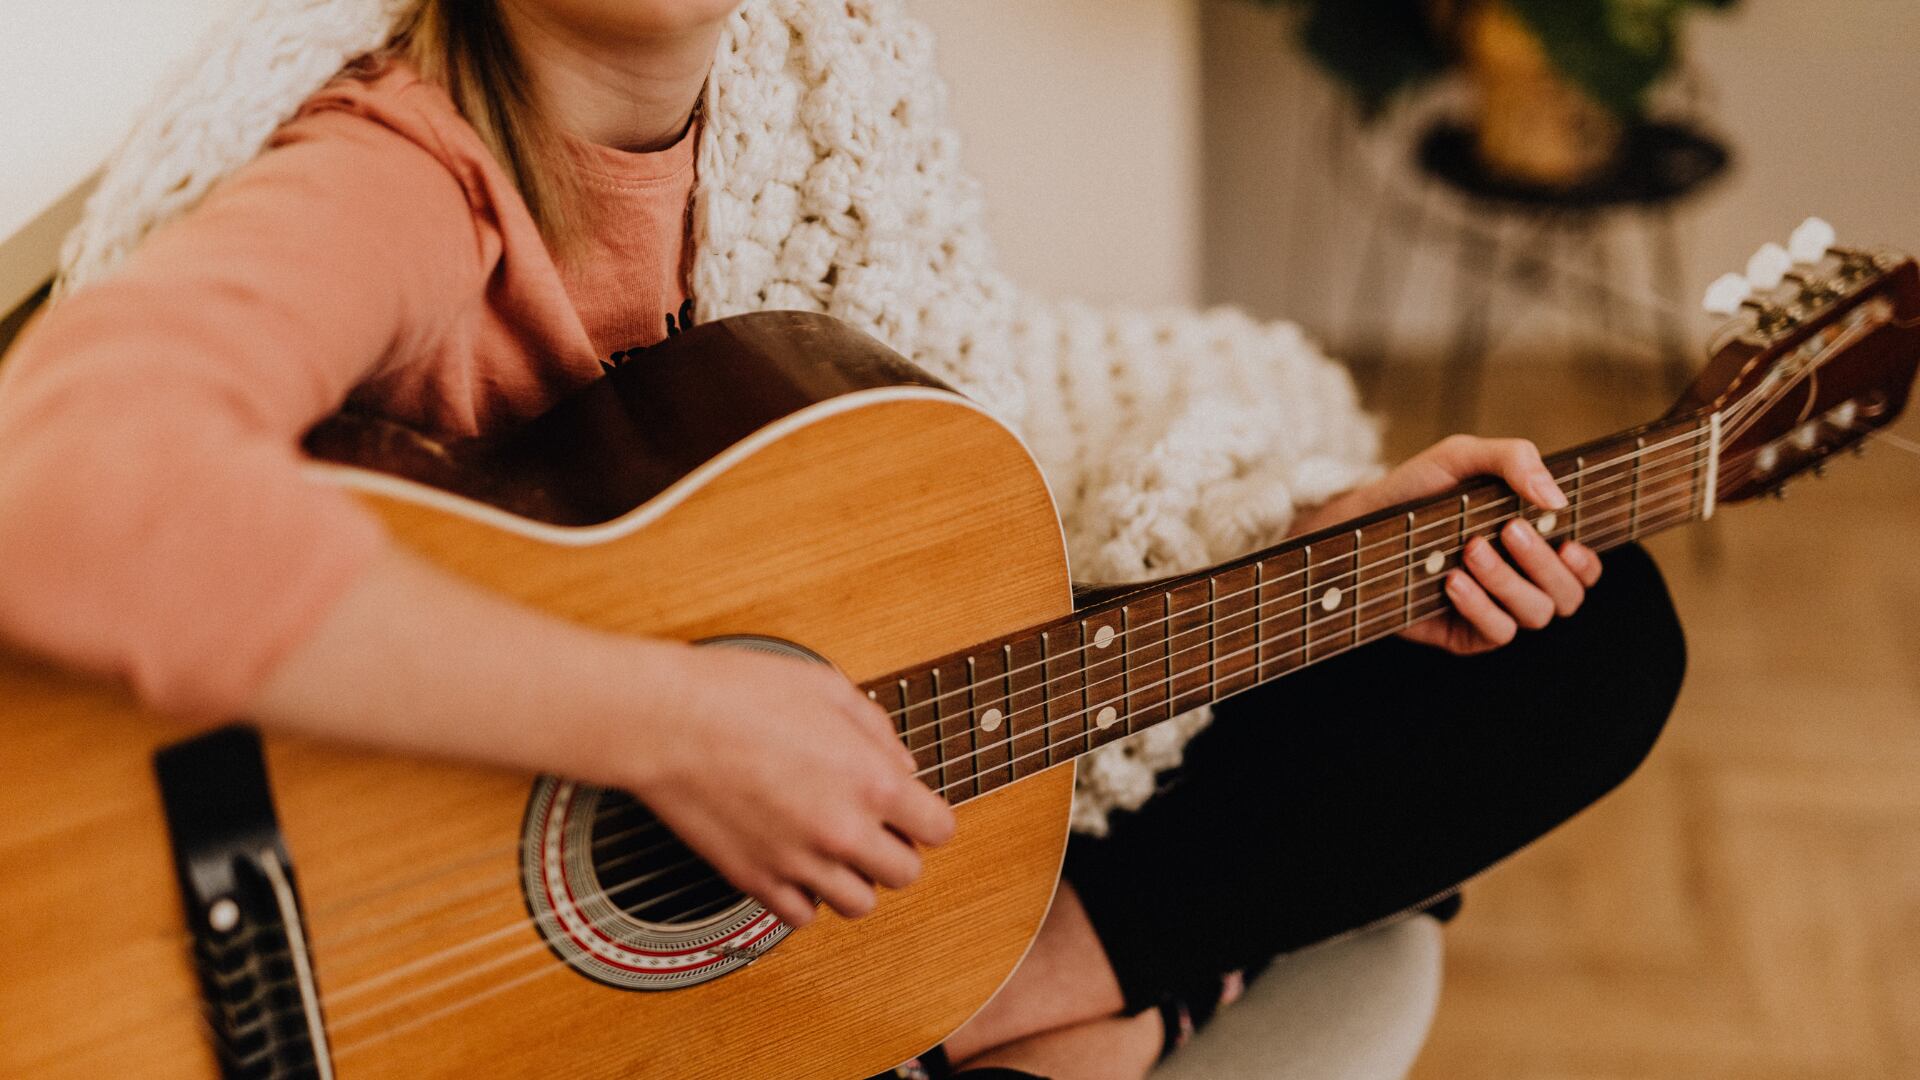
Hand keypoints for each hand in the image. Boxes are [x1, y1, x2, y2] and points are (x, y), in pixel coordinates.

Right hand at [623, 644, 956, 926]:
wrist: (665, 722)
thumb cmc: (739, 694)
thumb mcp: (828, 688)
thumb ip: (877, 731)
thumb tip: (902, 766)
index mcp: (872, 782)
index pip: (939, 830)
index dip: (927, 818)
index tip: (910, 809)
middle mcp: (843, 832)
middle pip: (905, 874)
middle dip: (896, 849)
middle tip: (872, 825)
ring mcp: (798, 863)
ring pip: (858, 904)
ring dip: (854, 878)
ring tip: (832, 847)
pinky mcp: (755, 880)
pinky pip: (801, 916)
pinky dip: (805, 897)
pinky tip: (795, 863)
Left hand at [1294, 435, 1601, 655]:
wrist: (1358, 520)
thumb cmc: (1417, 488)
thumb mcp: (1462, 457)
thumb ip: (1515, 460)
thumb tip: (1556, 497)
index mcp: (1533, 541)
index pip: (1582, 566)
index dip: (1587, 562)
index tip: (1568, 541)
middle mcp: (1521, 579)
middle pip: (1568, 594)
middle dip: (1543, 563)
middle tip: (1508, 531)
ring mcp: (1494, 607)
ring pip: (1536, 614)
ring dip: (1508, 582)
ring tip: (1470, 550)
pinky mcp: (1464, 632)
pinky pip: (1499, 633)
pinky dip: (1482, 607)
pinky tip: (1453, 581)